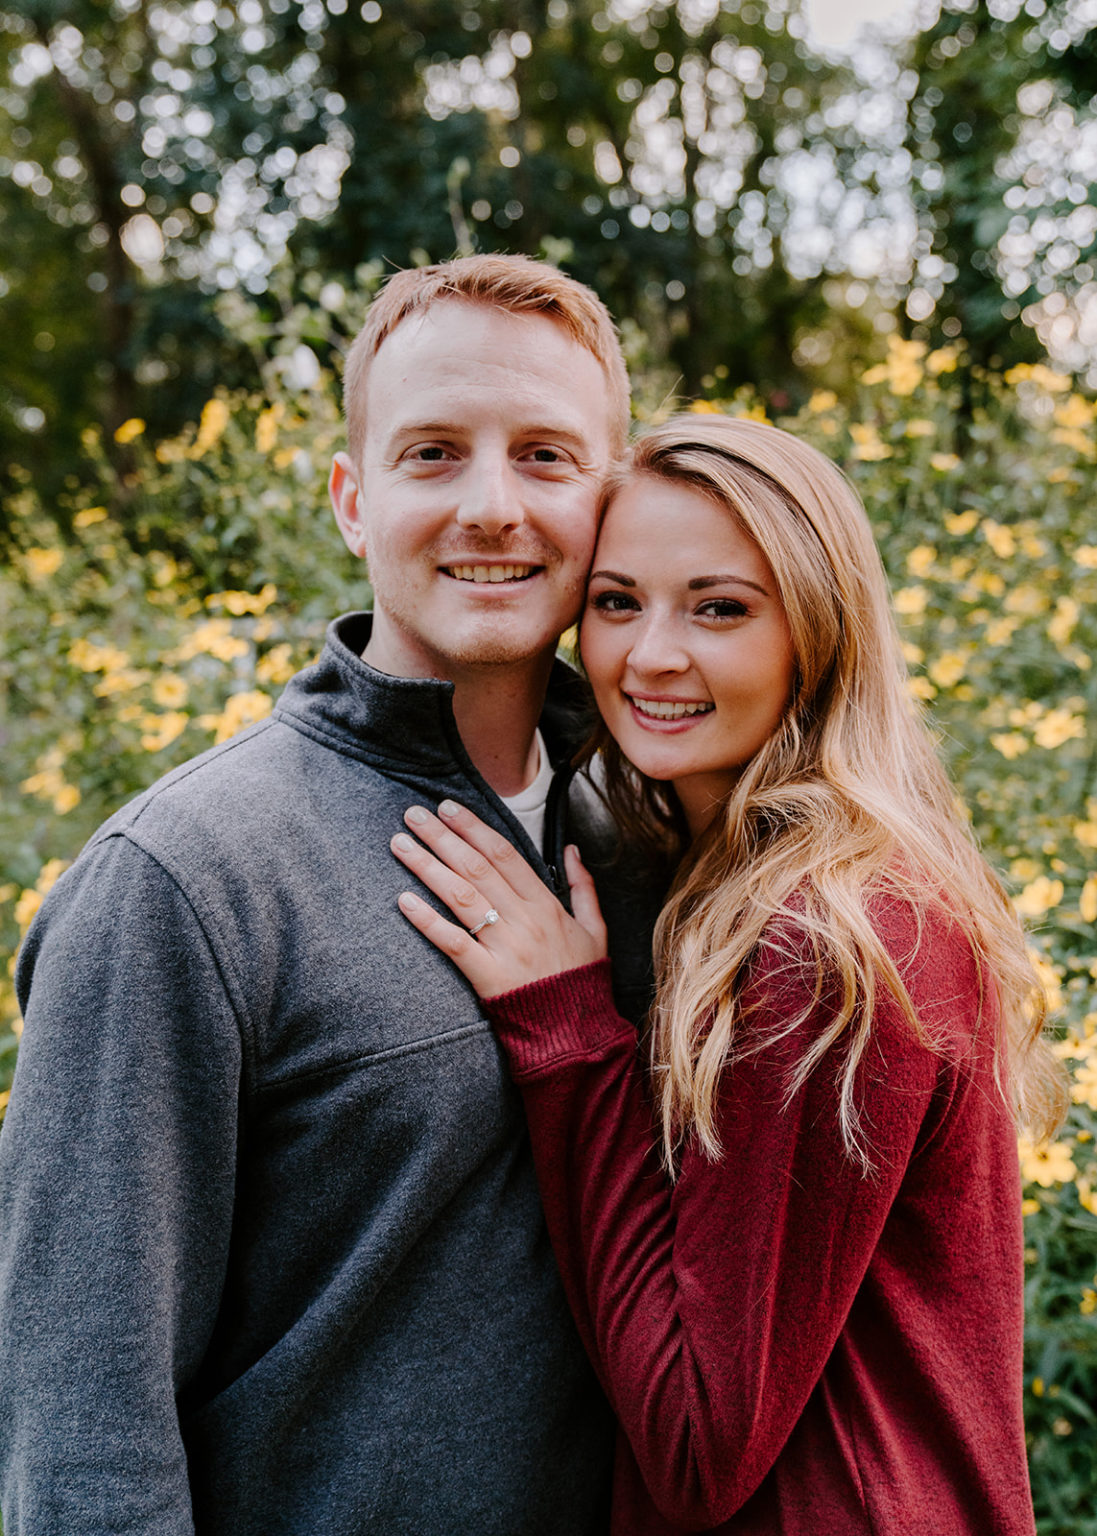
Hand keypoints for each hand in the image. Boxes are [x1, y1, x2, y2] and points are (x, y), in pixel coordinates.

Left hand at [391, 799, 607, 997]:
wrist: (577, 1035)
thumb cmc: (582, 981)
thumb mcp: (596, 930)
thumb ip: (584, 887)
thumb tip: (572, 849)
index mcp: (547, 906)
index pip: (505, 854)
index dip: (474, 828)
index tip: (449, 808)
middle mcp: (525, 920)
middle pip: (477, 867)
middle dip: (443, 837)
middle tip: (414, 814)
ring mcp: (505, 948)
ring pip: (461, 897)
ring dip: (427, 867)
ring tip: (400, 845)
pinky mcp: (488, 977)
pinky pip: (453, 943)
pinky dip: (427, 920)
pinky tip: (403, 900)